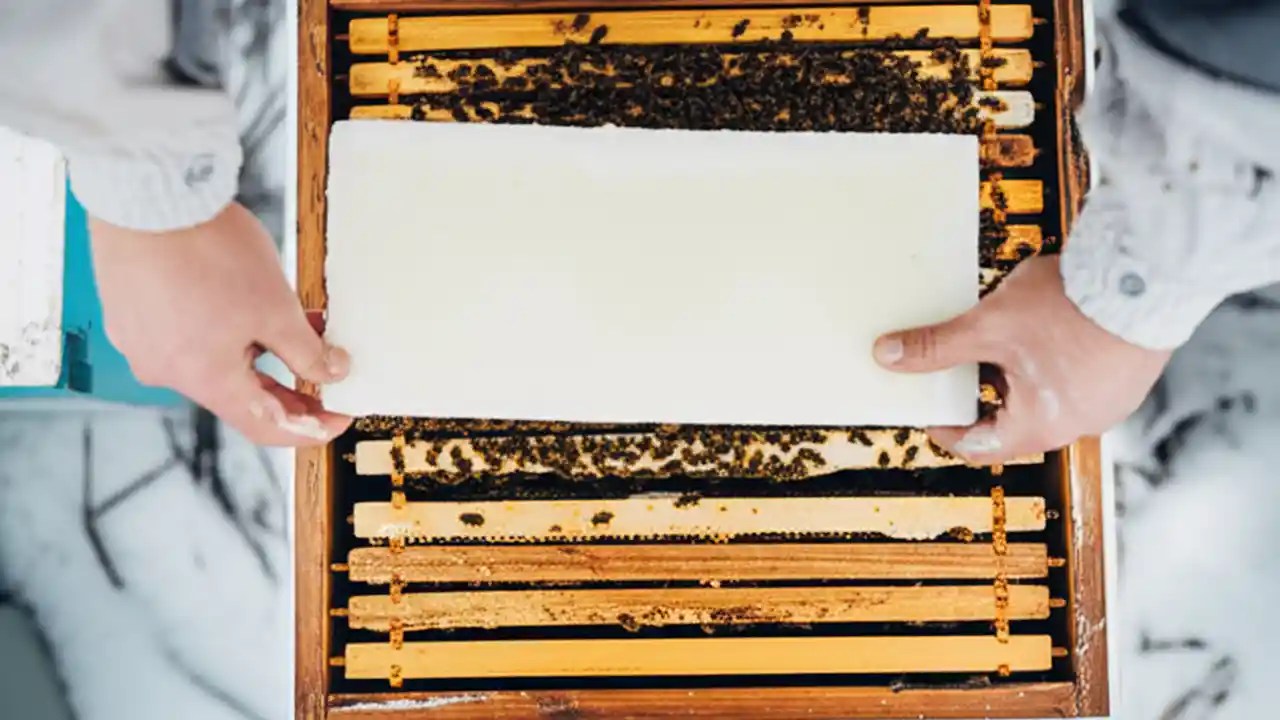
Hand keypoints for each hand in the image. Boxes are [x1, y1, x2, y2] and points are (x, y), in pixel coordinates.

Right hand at [90, 203, 351, 445]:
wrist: (146, 194)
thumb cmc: (206, 250)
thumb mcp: (276, 308)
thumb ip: (307, 351)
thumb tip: (332, 372)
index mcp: (203, 379)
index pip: (264, 426)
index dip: (309, 427)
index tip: (338, 416)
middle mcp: (165, 370)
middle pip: (239, 394)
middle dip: (288, 386)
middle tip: (327, 377)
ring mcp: (143, 341)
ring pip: (214, 359)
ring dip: (259, 350)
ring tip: (301, 325)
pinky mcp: (133, 311)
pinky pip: (187, 333)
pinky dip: (225, 328)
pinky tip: (251, 303)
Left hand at [873, 255, 1170, 462]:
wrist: (1150, 276)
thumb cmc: (1074, 308)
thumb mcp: (989, 327)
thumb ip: (936, 346)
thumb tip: (888, 356)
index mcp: (1040, 426)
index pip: (979, 447)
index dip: (947, 429)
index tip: (930, 411)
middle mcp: (1078, 423)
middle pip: (1012, 420)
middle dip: (983, 391)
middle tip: (962, 363)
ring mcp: (1109, 400)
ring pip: (1047, 396)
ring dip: (1019, 372)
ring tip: (1003, 336)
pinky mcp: (1128, 374)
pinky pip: (1079, 377)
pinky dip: (1054, 360)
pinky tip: (1047, 327)